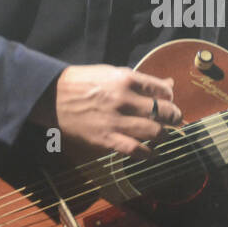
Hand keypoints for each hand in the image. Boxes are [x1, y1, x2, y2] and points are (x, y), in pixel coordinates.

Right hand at [29, 64, 181, 159]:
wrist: (52, 96)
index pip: (162, 89)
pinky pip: (135, 149)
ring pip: (154, 131)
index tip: (169, 102)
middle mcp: (124, 99)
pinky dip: (148, 153)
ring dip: (163, 134)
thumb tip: (169, 83)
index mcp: (126, 79)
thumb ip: (141, 81)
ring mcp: (115, 120)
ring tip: (162, 134)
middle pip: (163, 111)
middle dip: (174, 117)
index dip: (170, 97)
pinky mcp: (106, 139)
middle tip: (175, 120)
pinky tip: (152, 152)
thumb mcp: (112, 73)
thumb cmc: (83, 82)